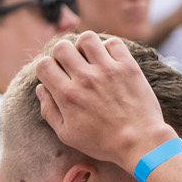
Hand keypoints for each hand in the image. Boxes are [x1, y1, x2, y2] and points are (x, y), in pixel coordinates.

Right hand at [31, 32, 173, 172]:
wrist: (140, 142)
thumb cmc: (103, 142)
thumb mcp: (67, 135)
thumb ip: (49, 111)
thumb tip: (41, 89)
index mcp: (67, 95)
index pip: (44, 64)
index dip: (46, 69)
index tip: (56, 76)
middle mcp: (85, 78)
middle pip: (62, 47)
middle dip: (62, 55)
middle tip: (72, 67)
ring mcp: (107, 70)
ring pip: (87, 38)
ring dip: (85, 46)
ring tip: (90, 59)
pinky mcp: (128, 66)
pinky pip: (113, 43)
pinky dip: (109, 49)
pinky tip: (109, 61)